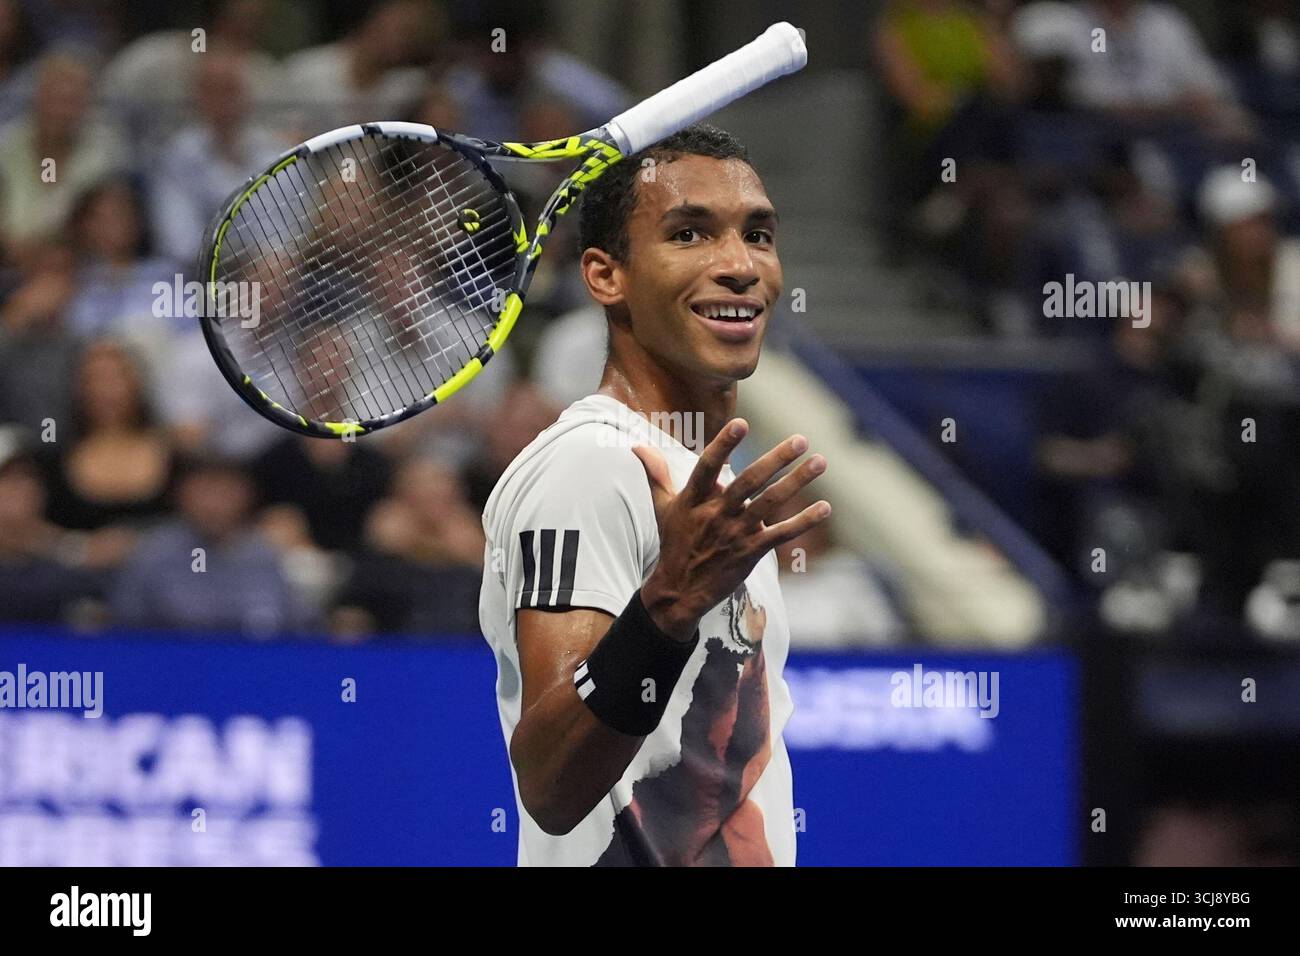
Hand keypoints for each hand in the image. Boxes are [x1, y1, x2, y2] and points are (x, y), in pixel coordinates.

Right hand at [632, 418, 829, 640]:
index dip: (723, 445)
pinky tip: (825, 507)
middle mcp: (716, 514)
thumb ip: (656, 474)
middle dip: (776, 459)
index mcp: (694, 499)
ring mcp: (735, 534)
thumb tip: (638, 446)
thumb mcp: (662, 507)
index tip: (741, 424)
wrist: (679, 591)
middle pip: (748, 482)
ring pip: (770, 503)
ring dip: (797, 482)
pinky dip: (804, 521)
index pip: (707, 466)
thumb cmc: (674, 543)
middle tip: (801, 439)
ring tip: (820, 462)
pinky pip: (781, 534)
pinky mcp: (751, 553)